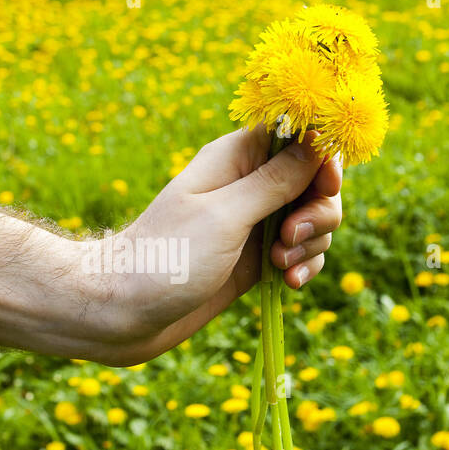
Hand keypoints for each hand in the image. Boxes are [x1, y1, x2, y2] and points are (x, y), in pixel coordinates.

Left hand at [0, 127, 341, 364]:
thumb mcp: (225, 216)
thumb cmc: (168, 257)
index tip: (324, 187)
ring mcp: (255, 224)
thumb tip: (318, 140)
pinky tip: (289, 284)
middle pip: (316, 182)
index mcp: (237, 158)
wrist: (124, 312)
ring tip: (282, 267)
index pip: (301, 137)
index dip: (323, 159)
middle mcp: (249, 186)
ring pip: (314, 221)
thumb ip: (275, 182)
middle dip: (320, 211)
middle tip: (292, 237)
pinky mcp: (257, 259)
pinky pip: (300, 253)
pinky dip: (303, 266)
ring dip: (312, 244)